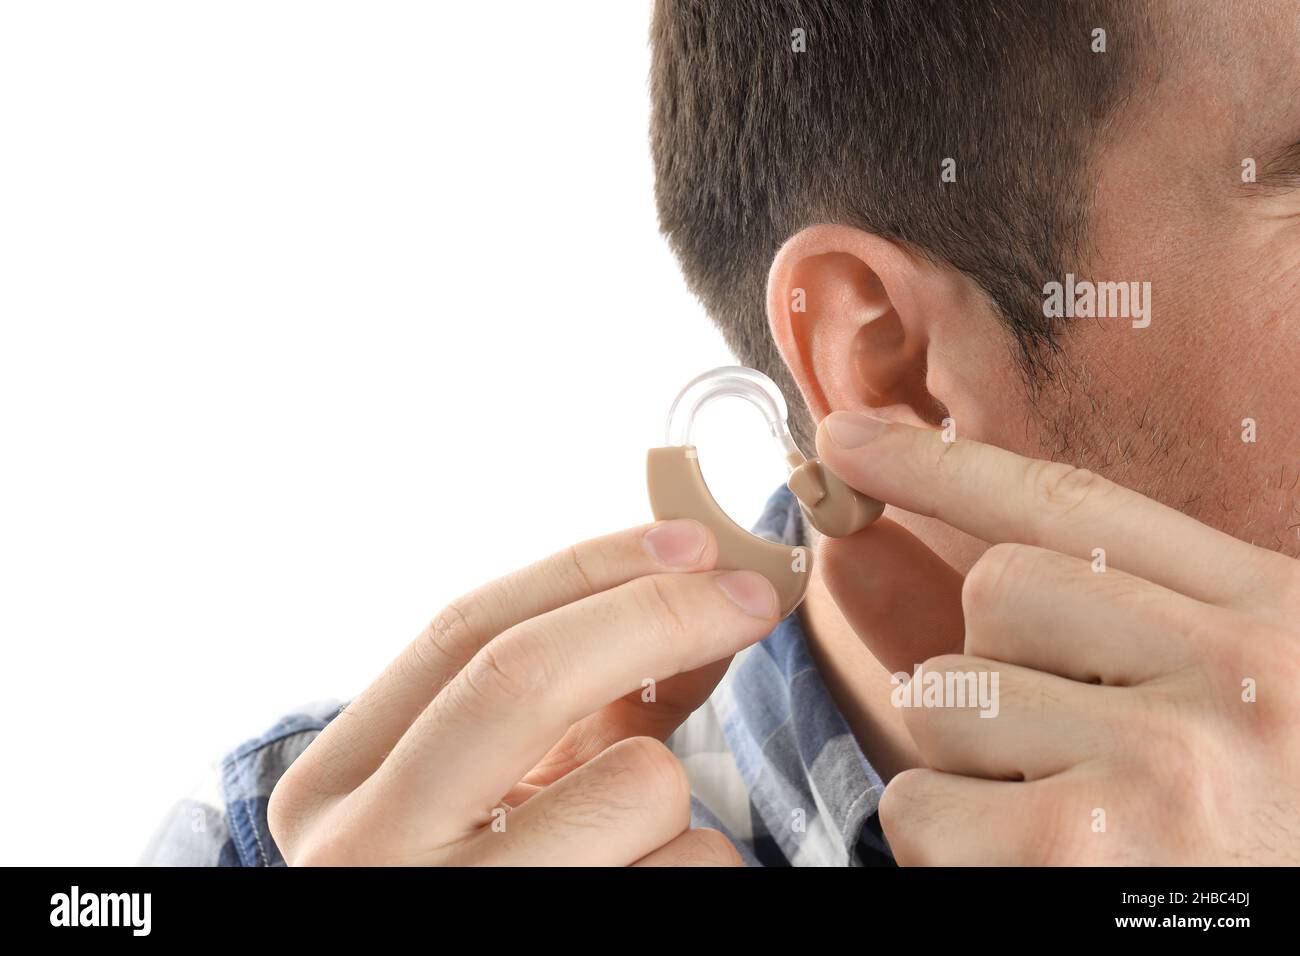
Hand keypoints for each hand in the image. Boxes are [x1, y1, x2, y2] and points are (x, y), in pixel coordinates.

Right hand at [267, 519, 779, 865]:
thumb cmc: (506, 876)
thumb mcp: (511, 783)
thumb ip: (589, 691)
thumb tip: (706, 595)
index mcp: (340, 782)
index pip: (461, 630)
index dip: (587, 568)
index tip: (692, 539)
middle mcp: (366, 850)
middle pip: (521, 681)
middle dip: (655, 615)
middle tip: (751, 596)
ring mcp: (452, 914)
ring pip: (636, 786)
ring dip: (677, 803)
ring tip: (631, 855)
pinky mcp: (542, 952)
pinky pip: (687, 867)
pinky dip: (693, 867)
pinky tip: (640, 894)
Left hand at [816, 410, 1299, 864]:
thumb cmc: (1280, 819)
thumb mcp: (1264, 694)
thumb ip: (1154, 626)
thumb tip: (989, 582)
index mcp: (1271, 616)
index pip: (1073, 503)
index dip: (946, 463)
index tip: (847, 436)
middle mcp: (1228, 673)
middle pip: (992, 598)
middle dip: (997, 673)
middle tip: (1073, 754)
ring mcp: (1159, 764)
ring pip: (945, 702)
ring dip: (974, 769)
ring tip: (1075, 824)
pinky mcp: (1084, 855)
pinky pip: (924, 805)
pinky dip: (951, 843)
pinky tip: (1038, 871)